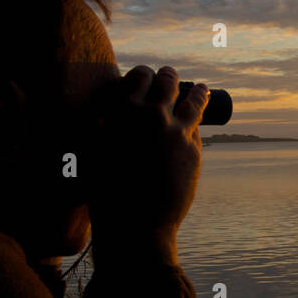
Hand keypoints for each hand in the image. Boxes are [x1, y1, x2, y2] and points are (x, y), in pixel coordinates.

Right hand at [85, 65, 208, 268]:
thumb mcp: (95, 153)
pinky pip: (197, 128)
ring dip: (198, 91)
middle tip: (170, 75)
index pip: (139, 75)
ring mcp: (175, 130)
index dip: (145, 74)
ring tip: (202, 89)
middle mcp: (150, 115)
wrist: (133, 222)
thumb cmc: (106, 192)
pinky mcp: (193, 149)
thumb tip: (105, 115)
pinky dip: (199, 120)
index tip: (147, 75)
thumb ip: (102, 129)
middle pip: (168, 81)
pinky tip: (203, 119)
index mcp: (121, 111)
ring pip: (193, 100)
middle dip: (169, 76)